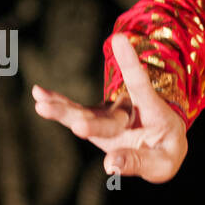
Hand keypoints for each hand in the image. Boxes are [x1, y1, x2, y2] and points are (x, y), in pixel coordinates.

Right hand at [33, 33, 186, 182]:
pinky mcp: (95, 122)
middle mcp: (128, 110)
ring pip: (85, 114)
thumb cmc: (165, 153)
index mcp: (154, 112)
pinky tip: (39, 99)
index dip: (131, 64)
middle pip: (108, 118)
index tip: (119, 39)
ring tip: (40, 102)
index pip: (141, 85)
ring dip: (63, 111)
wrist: (160, 147)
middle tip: (79, 127)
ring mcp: (109, 116)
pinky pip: (75, 116)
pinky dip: (58, 110)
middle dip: (92, 124)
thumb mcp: (163, 164)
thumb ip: (139, 163)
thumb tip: (109, 164)